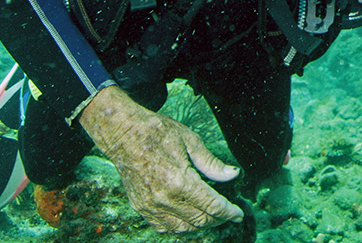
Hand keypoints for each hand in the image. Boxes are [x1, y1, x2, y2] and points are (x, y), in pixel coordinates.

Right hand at [78, 85, 243, 231]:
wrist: (123, 133)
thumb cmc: (158, 133)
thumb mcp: (190, 141)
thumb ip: (211, 163)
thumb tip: (233, 175)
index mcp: (180, 181)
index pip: (211, 206)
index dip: (228, 212)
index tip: (238, 214)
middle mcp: (165, 199)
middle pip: (199, 220)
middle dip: (218, 219)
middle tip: (228, 213)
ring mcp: (150, 206)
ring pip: (183, 228)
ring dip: (200, 225)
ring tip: (211, 216)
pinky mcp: (141, 207)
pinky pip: (164, 226)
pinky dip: (180, 226)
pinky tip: (188, 217)